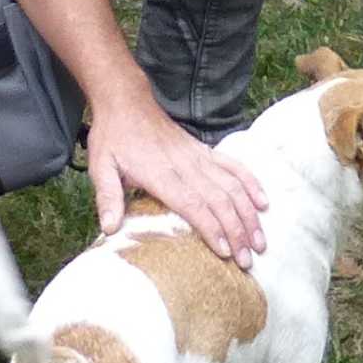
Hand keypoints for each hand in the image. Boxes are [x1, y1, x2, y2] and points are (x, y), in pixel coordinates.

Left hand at [87, 95, 267, 261]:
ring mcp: (198, 157)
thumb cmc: (113, 137)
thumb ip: (107, 197)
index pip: (193, 204)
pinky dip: (251, 184)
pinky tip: (263, 203)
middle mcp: (185, 166)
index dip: (212, 228)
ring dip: (248, 214)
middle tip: (247, 261)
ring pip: (232, 186)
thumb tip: (110, 228)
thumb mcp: (100, 166)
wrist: (126, 101)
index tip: (226, 252)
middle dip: (237, 231)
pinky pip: (234, 166)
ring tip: (259, 241)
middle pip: (219, 201)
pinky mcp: (204, 151)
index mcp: (161, 174)